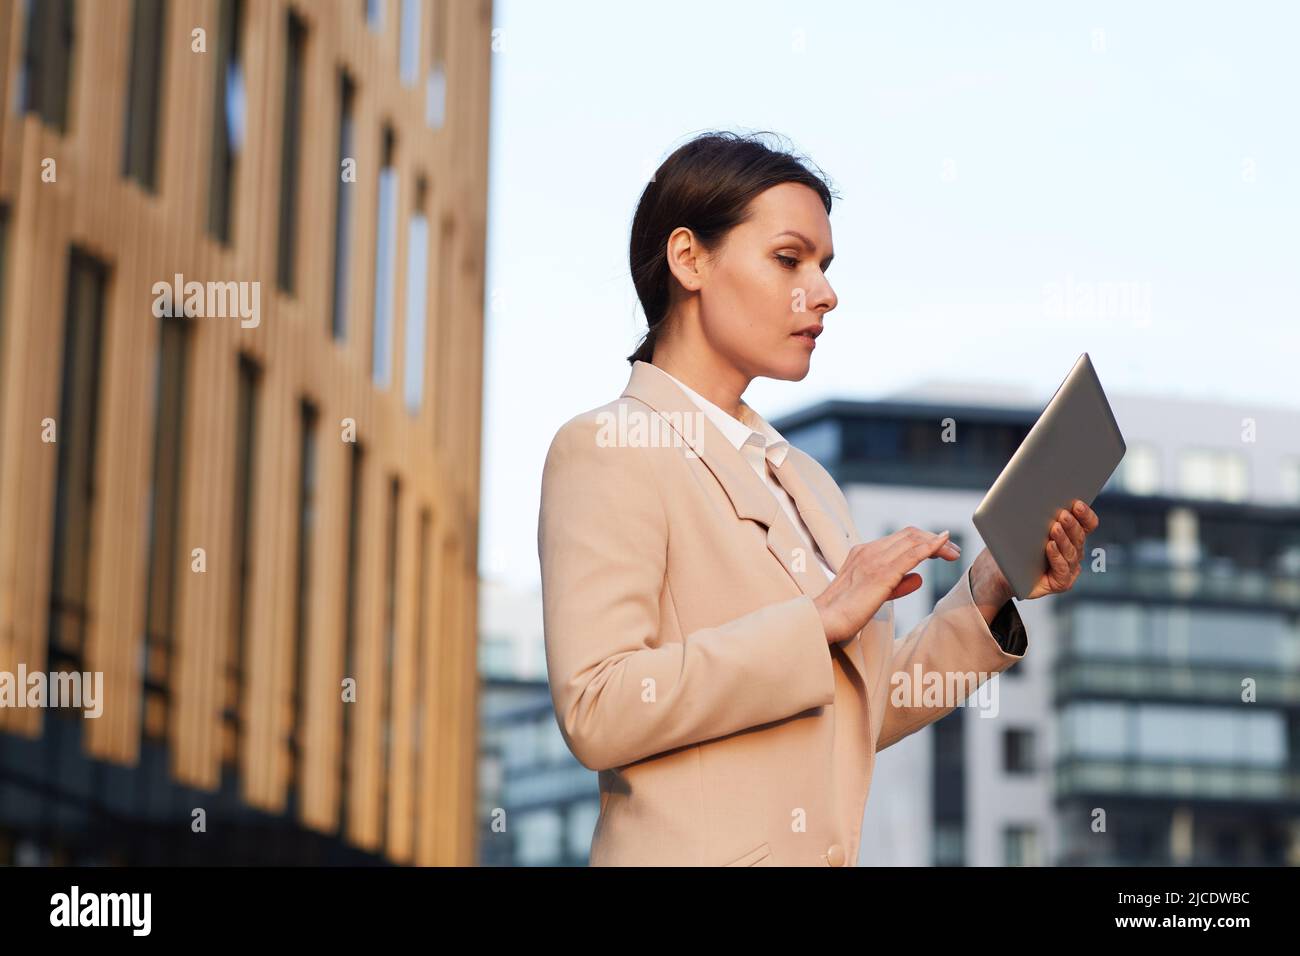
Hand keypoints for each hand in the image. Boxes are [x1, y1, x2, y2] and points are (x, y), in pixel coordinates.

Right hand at [812, 527, 960, 643]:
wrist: (823, 620)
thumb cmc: (842, 613)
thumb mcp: (873, 595)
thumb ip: (896, 585)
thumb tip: (918, 578)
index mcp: (862, 552)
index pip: (899, 539)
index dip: (923, 541)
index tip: (941, 551)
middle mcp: (868, 550)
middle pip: (909, 535)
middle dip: (934, 540)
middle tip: (953, 552)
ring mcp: (875, 559)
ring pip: (913, 540)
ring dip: (938, 544)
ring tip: (953, 553)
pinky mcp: (882, 572)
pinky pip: (912, 553)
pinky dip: (931, 546)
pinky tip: (943, 545)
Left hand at [1018, 499, 1099, 599]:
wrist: (1004, 574)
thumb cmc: (1016, 547)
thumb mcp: (1027, 527)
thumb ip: (1037, 514)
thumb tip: (1036, 494)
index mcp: (1072, 536)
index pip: (1088, 524)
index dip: (1085, 515)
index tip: (1077, 503)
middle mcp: (1074, 552)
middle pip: (1079, 537)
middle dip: (1071, 525)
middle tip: (1062, 514)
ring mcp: (1070, 569)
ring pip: (1071, 552)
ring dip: (1063, 539)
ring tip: (1054, 528)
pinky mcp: (1061, 582)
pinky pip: (1062, 569)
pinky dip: (1056, 556)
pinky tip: (1050, 546)